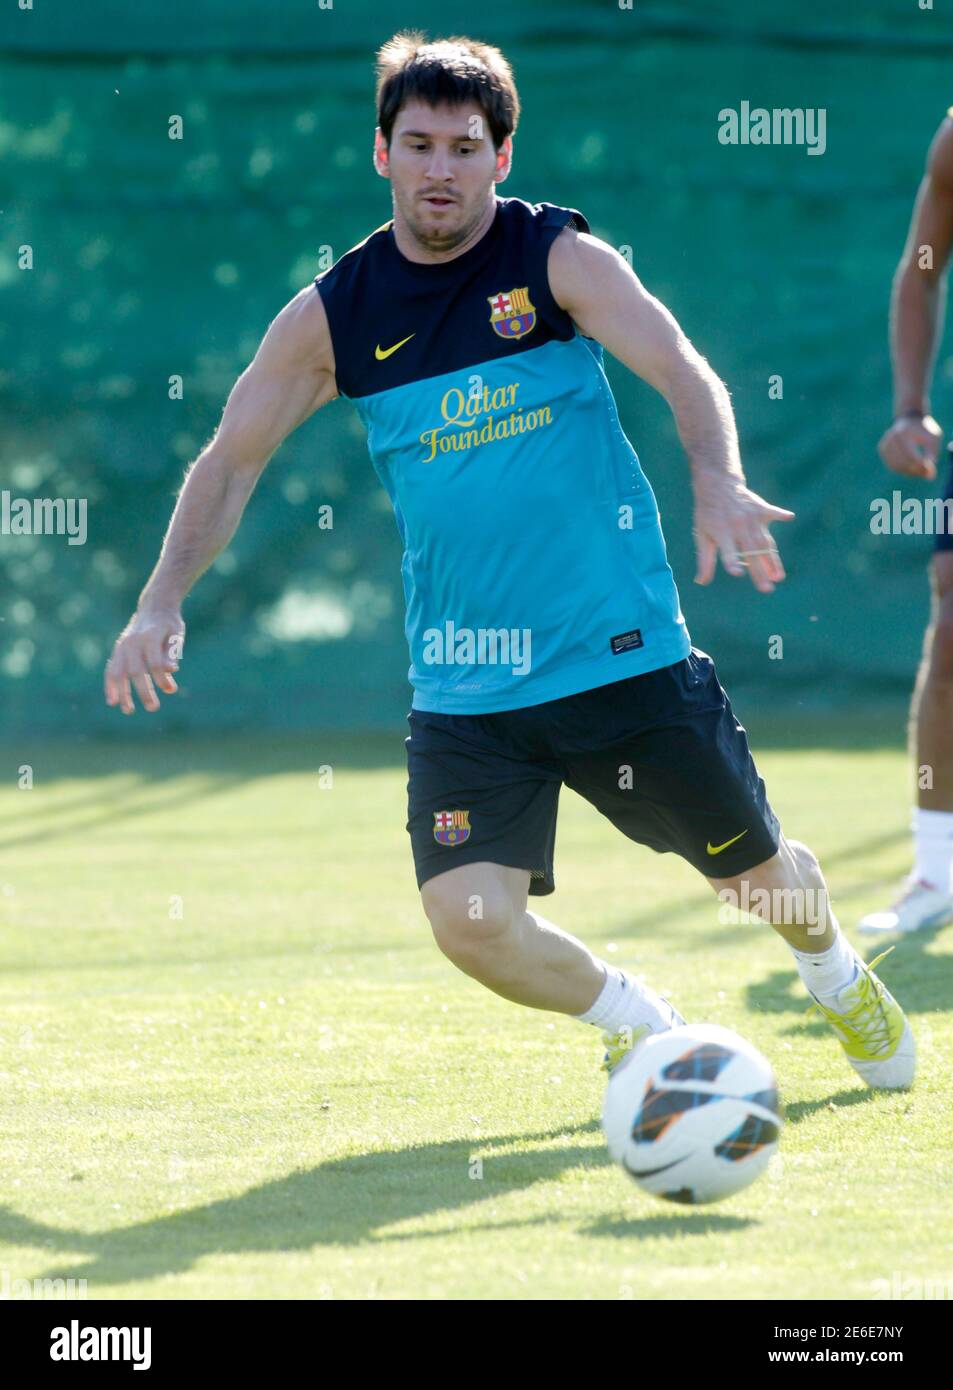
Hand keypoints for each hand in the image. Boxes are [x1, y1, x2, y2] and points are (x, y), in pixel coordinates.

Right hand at [104, 607, 183, 714]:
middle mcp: (133, 642)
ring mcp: (122, 646)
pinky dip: (111, 685)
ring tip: (128, 710)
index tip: (171, 690)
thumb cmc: (169, 624)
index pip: (155, 663)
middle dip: (144, 691)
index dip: (162, 679)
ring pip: (118, 672)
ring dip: (122, 693)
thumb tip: (171, 671)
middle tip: (153, 708)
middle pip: (136, 671)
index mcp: (150, 636)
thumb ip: (171, 653)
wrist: (154, 607)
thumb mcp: (176, 635)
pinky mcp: (118, 650)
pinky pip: (111, 669)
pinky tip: (113, 701)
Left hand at [692, 478, 794, 592]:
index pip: (727, 551)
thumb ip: (704, 559)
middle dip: (759, 572)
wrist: (716, 484)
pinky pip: (772, 512)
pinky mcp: (761, 508)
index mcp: (721, 533)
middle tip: (767, 589)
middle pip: (751, 552)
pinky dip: (781, 514)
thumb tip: (701, 582)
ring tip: (778, 577)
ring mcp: (751, 517)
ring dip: (773, 560)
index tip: (737, 573)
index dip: (731, 561)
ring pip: (765, 541)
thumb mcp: (701, 535)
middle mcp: (737, 526)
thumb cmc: (708, 514)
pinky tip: (789, 517)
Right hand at [877, 413, 941, 479]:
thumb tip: (929, 476)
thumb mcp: (932, 439)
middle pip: (903, 463)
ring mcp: (884, 443)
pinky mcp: (881, 448)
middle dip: (916, 471)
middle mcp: (890, 438)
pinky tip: (911, 467)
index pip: (911, 457)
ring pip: (896, 466)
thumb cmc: (924, 429)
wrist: (909, 417)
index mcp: (903, 433)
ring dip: (909, 472)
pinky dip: (902, 469)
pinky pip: (891, 465)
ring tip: (920, 470)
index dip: (921, 467)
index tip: (931, 471)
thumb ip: (931, 455)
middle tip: (927, 474)